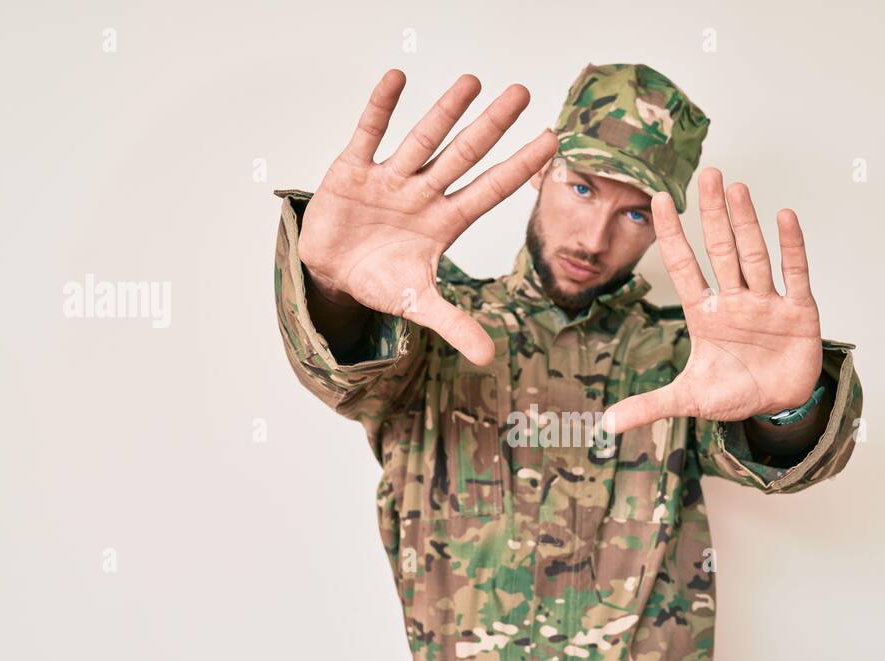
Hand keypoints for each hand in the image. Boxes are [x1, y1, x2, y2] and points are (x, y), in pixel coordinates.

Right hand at [298, 70, 557, 365]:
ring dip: (446, 110)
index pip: (490, 190)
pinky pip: (369, 133)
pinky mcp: (353, 170)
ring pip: (423, 139)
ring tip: (473, 80)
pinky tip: (397, 77)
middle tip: (522, 92)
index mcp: (445, 222)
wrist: (332, 273)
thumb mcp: (418, 304)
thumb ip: (454, 324)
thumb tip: (490, 358)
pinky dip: (380, 108)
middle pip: (464, 155)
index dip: (520, 168)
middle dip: (491, 126)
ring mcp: (391, 178)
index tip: (552, 140)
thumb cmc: (381, 281)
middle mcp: (424, 193)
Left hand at [601, 167, 823, 432]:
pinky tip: (783, 216)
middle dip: (712, 214)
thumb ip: (649, 405)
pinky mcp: (797, 311)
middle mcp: (734, 301)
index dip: (672, 236)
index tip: (658, 200)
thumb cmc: (735, 394)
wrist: (780, 406)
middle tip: (706, 174)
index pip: (684, 267)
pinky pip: (795, 273)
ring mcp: (766, 302)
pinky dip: (790, 247)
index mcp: (705, 315)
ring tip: (736, 187)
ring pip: (753, 254)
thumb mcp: (689, 400)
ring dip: (746, 222)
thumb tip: (606, 425)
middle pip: (720, 250)